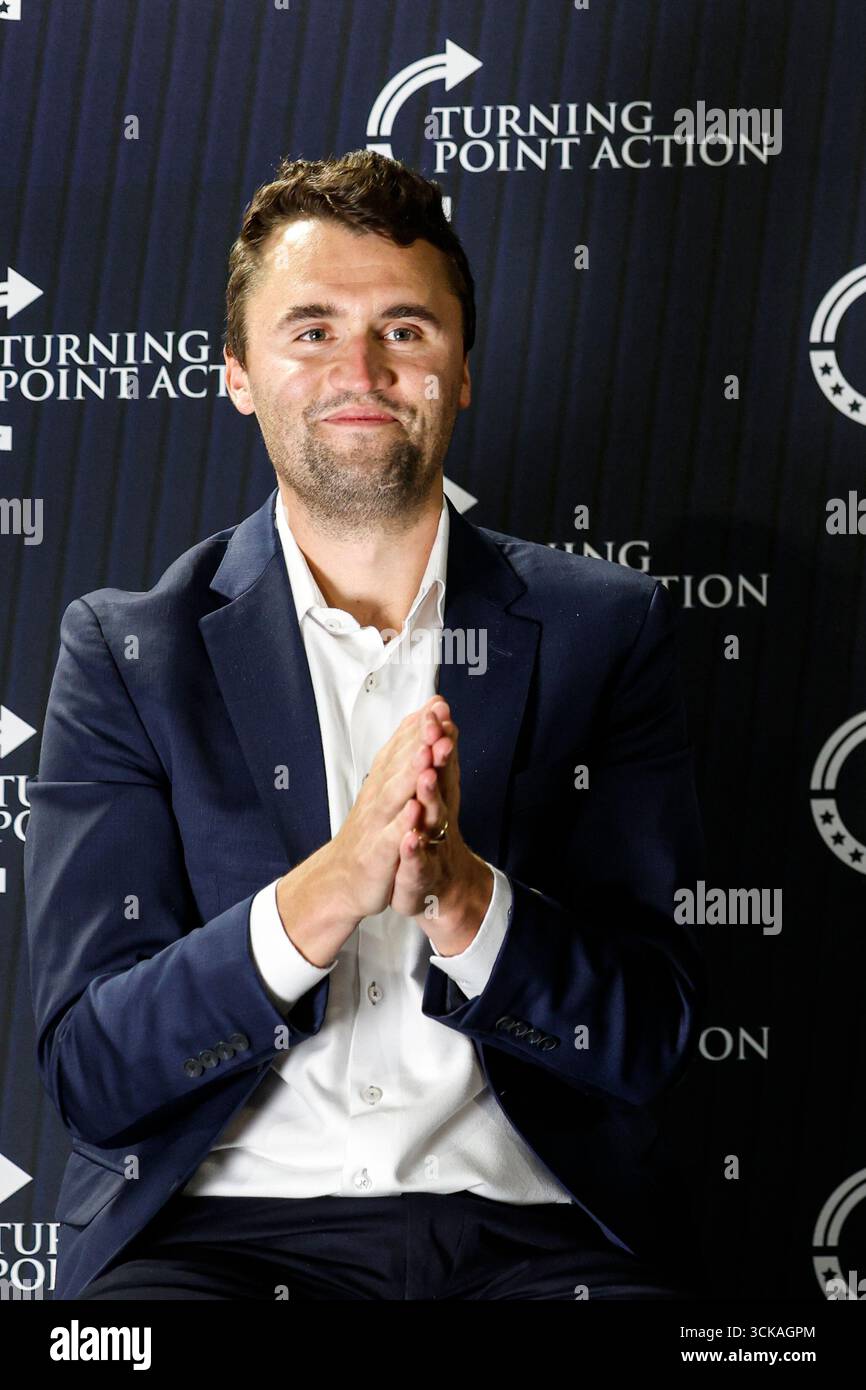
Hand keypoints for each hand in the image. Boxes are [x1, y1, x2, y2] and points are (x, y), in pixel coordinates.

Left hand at [389, 700, 492, 950]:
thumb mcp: (432, 792)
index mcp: (436, 794)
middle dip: (438, 759)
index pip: (438, 758)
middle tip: (438, 735)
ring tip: (426, 777)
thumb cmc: (427, 834)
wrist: (435, 887)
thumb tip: (437, 709)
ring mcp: (432, 845)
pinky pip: (418, 862)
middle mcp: (438, 815)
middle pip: (439, 781)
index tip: (437, 707)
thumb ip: (437, 753)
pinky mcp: (420, 874)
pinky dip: (414, 851)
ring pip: (431, 818)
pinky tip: (410, 840)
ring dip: (429, 798)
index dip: (437, 733)